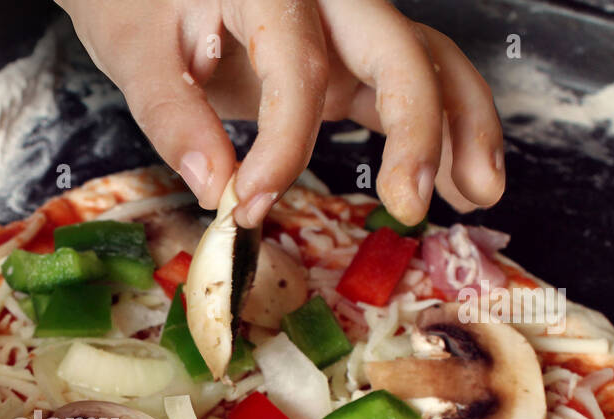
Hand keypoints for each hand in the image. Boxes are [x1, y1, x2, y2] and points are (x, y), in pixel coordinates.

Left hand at [59, 0, 504, 226]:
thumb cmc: (135, 2)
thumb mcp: (135, 53)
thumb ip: (173, 117)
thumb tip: (213, 185)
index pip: (296, 65)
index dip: (281, 143)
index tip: (248, 203)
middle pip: (396, 48)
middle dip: (418, 127)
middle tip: (412, 203)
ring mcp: (345, 24)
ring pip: (426, 61)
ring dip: (460, 127)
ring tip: (478, 193)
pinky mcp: (350, 55)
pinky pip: (410, 83)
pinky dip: (441, 131)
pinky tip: (459, 181)